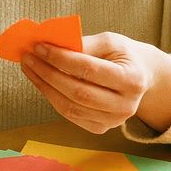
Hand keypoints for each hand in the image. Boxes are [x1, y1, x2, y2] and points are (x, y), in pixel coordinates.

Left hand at [20, 32, 161, 133]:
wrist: (141, 77)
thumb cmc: (123, 56)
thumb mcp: (111, 41)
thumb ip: (85, 44)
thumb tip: (53, 45)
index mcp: (133, 80)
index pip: (89, 69)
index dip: (61, 58)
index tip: (40, 47)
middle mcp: (126, 106)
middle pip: (78, 92)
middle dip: (48, 73)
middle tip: (29, 57)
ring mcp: (114, 121)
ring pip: (70, 107)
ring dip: (44, 87)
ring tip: (30, 68)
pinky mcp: (101, 128)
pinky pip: (70, 115)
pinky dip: (52, 97)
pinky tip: (41, 81)